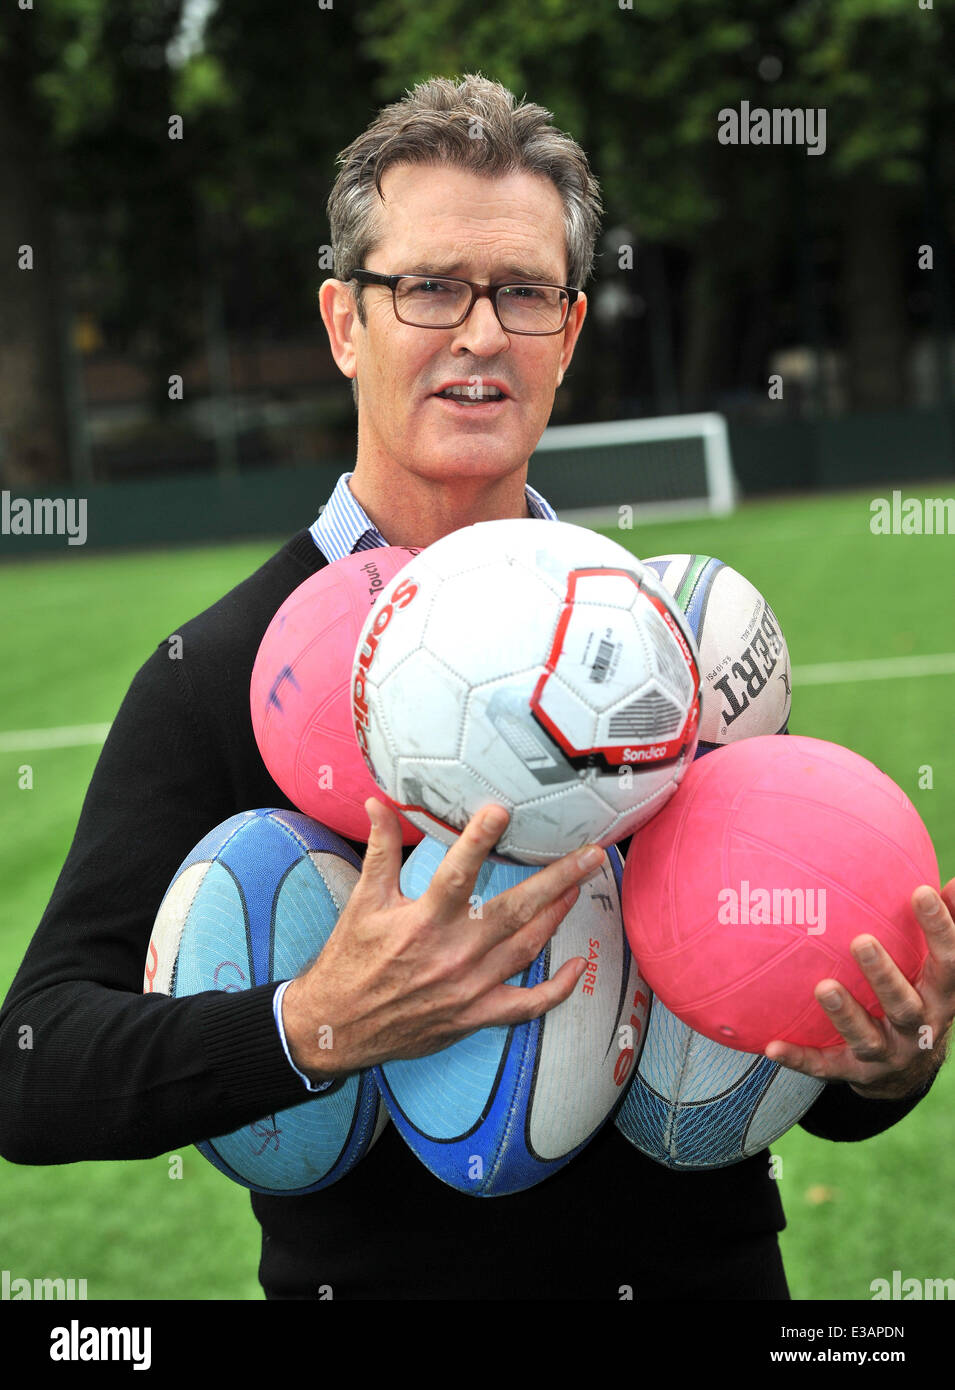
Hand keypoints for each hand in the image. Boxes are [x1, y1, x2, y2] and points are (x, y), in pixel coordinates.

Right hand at [282, 798, 605, 1079]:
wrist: (338, 1027)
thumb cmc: (350, 960)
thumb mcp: (362, 901)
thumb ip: (379, 850)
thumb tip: (377, 804)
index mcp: (423, 921)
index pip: (457, 874)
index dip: (480, 841)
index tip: (502, 811)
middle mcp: (453, 953)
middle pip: (514, 910)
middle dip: (557, 879)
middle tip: (591, 854)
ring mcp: (469, 987)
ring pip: (527, 947)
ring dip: (557, 916)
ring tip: (579, 888)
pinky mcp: (475, 1015)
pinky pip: (526, 1005)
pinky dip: (556, 990)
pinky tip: (577, 968)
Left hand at [764, 880, 954, 1098]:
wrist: (908, 1070)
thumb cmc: (920, 993)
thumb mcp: (938, 967)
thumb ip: (947, 925)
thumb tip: (954, 882)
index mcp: (942, 997)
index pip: (948, 962)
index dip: (939, 929)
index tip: (920, 891)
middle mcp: (918, 1028)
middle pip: (904, 1004)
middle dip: (884, 975)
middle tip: (861, 941)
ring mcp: (887, 1054)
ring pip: (865, 1037)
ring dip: (844, 1014)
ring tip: (823, 986)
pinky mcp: (855, 1074)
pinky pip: (824, 1066)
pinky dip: (799, 1059)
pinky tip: (770, 1047)